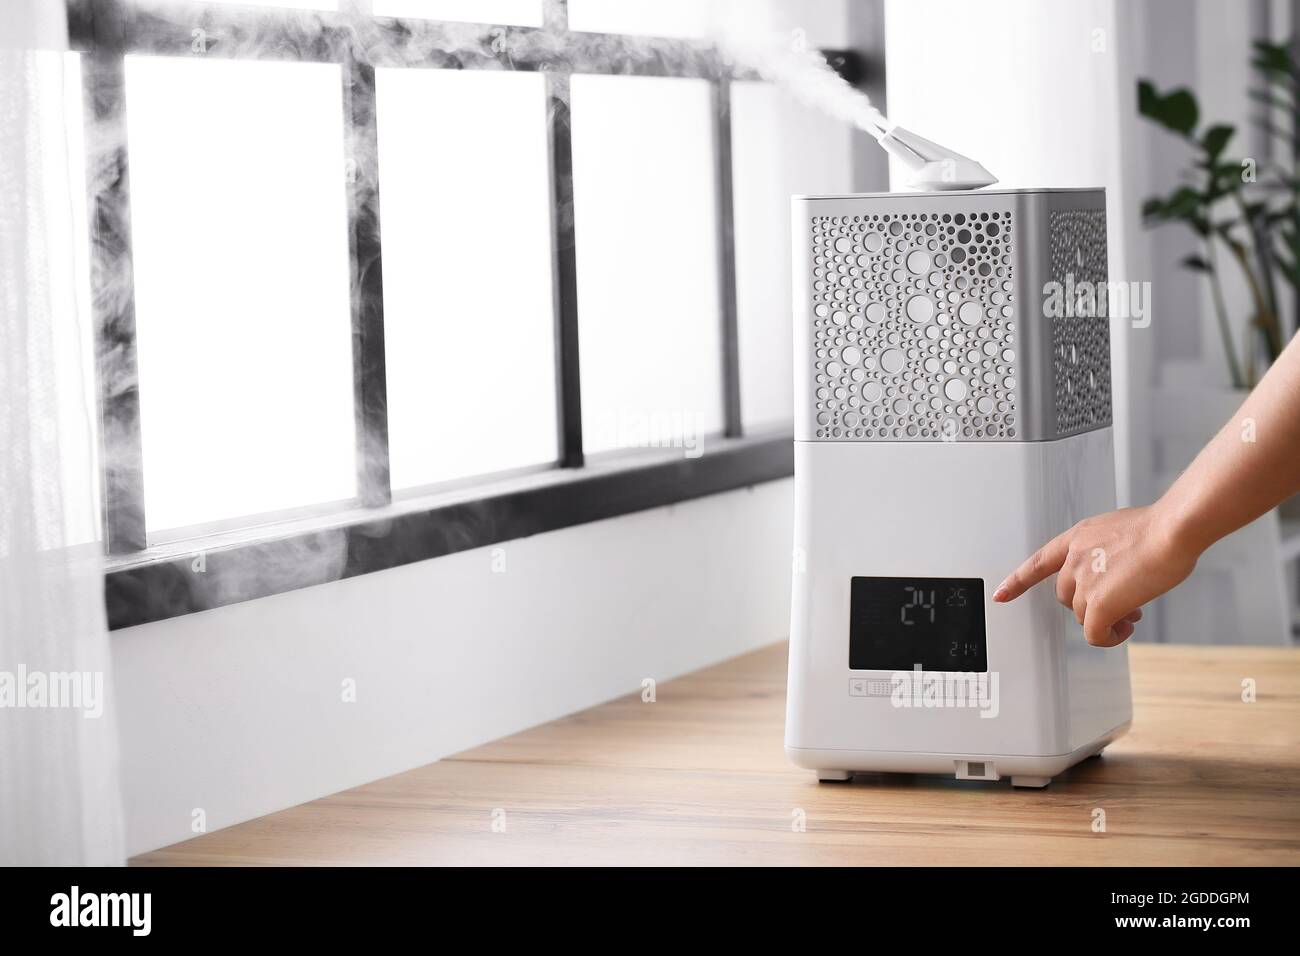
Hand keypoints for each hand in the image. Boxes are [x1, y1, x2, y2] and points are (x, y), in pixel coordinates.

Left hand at [992, 504, 1199, 646]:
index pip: (1038, 562)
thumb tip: (1115, 576)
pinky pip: (1094, 634)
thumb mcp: (1120, 532)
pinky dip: (1108, 637)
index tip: (1000, 594)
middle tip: (1122, 603)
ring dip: (1106, 619)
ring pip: (1083, 615)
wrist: (1172, 531)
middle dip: (1090, 603)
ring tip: (1133, 611)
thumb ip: (1105, 553)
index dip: (1018, 581)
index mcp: (1077, 538)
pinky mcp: (1099, 604)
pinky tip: (1124, 630)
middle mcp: (1074, 559)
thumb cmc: (1159, 529)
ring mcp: (1084, 582)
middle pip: (1066, 596)